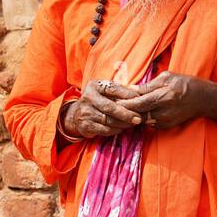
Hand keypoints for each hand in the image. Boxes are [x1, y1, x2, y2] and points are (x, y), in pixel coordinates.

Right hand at [62, 78, 179, 138]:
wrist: (76, 115)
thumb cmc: (98, 101)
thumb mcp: (105, 91)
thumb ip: (119, 91)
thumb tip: (140, 94)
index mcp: (95, 86)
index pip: (114, 89)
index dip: (128, 95)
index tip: (140, 99)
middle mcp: (88, 98)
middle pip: (110, 107)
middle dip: (127, 114)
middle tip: (139, 118)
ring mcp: (86, 113)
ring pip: (109, 120)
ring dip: (124, 123)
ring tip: (133, 123)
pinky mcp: (86, 126)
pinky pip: (105, 130)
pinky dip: (116, 130)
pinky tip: (122, 128)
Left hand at [107, 72, 209, 130]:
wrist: (203, 99)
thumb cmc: (184, 84)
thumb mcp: (166, 78)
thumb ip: (147, 86)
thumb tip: (130, 89)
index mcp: (162, 97)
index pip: (137, 103)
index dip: (124, 103)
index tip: (113, 100)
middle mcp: (163, 112)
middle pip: (137, 115)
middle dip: (124, 111)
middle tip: (111, 106)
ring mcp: (164, 121)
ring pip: (141, 120)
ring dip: (131, 116)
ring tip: (120, 110)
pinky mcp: (165, 126)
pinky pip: (148, 123)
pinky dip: (141, 118)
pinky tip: (135, 113)